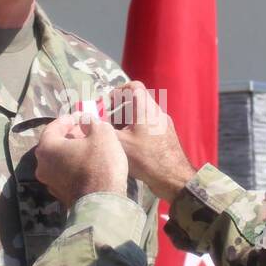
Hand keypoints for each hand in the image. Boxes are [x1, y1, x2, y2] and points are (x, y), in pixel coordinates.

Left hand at [35, 113, 128, 210]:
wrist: (103, 203)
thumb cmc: (100, 164)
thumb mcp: (102, 134)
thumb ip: (93, 123)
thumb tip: (88, 121)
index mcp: (47, 148)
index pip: (53, 127)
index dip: (68, 120)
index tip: (80, 117)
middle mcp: (42, 166)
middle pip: (55, 145)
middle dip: (70, 136)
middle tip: (85, 132)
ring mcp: (50, 183)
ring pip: (60, 161)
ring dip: (72, 153)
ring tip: (89, 148)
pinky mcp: (60, 195)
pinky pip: (65, 175)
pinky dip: (74, 167)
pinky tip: (89, 165)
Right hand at [107, 81, 195, 202]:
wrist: (174, 178)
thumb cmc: (147, 158)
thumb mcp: (119, 143)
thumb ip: (104, 130)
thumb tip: (92, 122)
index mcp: (146, 109)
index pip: (134, 86)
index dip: (119, 91)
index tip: (109, 103)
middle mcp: (158, 113)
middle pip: (137, 101)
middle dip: (120, 109)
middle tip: (108, 121)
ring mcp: (164, 125)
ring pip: (143, 115)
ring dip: (128, 121)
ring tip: (117, 135)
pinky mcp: (167, 137)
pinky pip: (150, 126)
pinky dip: (137, 130)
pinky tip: (129, 146)